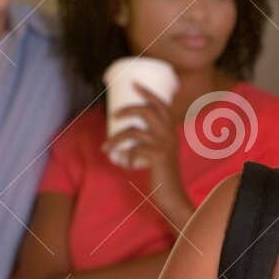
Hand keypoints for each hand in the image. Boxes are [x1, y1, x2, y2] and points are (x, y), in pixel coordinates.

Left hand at [105, 84, 192, 217]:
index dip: (148, 93)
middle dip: (127, 109)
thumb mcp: (160, 152)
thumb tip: (126, 131)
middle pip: (146, 111)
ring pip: (134, 131)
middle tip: (114, 115)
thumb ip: (149, 140)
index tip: (134, 83)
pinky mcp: (158, 157)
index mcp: (171, 130)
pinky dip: (125, 156)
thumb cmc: (163, 173)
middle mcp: (170, 134)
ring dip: (116, 138)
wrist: (172, 195)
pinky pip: (134, 150)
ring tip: (106, 147)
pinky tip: (122, 163)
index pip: (161, 105)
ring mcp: (164, 145)